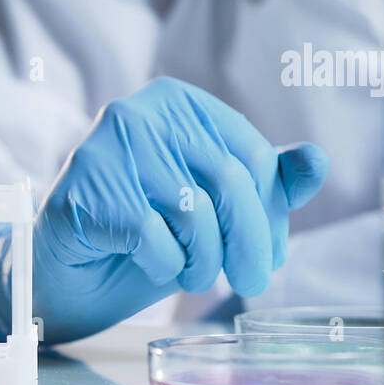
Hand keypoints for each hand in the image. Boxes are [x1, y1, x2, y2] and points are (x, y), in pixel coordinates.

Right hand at [0, 77, 328, 342]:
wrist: (65, 275)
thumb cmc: (140, 236)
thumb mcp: (211, 210)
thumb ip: (262, 184)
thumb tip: (318, 161)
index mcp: (177, 102)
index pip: (250, 152)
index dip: (271, 211)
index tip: (273, 253)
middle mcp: (138, 113)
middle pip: (227, 180)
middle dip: (249, 242)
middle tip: (252, 281)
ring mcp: (105, 148)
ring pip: (193, 209)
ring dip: (206, 259)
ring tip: (195, 277)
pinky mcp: (84, 189)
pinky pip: (153, 235)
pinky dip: (166, 264)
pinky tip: (154, 266)